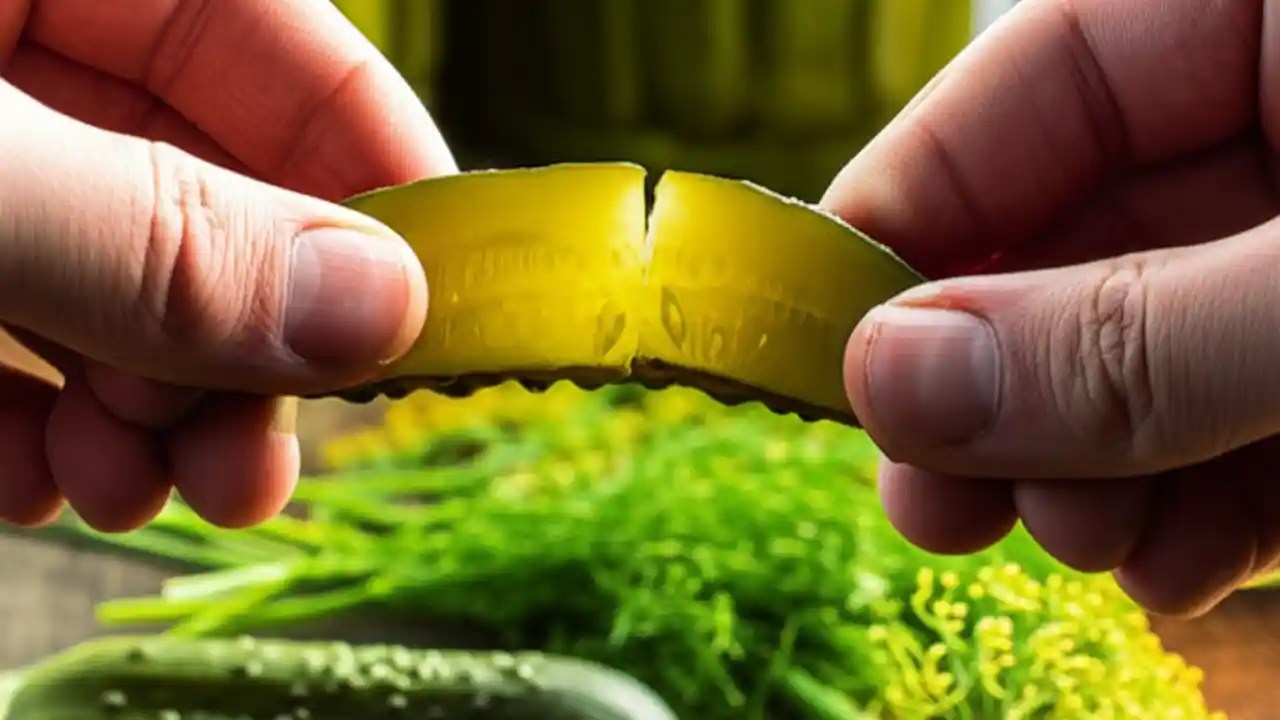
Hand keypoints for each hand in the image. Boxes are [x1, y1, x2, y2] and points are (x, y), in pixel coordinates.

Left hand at [0, 1, 451, 531]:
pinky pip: (12, 323)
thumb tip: (379, 306)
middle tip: (254, 464)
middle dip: (243, 347)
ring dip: (147, 409)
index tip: (437, 320)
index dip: (380, 180)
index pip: (287, 50)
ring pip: (120, 277)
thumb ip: (157, 236)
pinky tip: (41, 479)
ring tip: (138, 491)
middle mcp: (27, 46)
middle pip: (213, 190)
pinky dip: (37, 417)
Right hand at [828, 0, 1279, 616]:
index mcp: (1270, 10)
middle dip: (999, 390)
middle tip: (931, 497)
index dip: (909, 214)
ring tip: (1077, 541)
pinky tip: (1170, 562)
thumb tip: (893, 379)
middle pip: (1071, 241)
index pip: (1030, 88)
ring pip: (1144, 351)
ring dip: (1088, 469)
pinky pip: (1238, 420)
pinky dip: (1193, 505)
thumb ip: (1129, 335)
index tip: (823, 345)